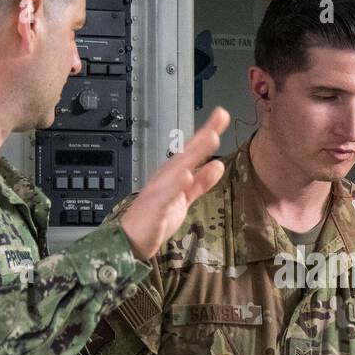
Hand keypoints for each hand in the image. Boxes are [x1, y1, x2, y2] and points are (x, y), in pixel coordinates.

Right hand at [119, 108, 229, 259]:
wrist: (131, 239)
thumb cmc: (157, 217)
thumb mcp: (185, 198)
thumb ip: (201, 183)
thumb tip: (218, 165)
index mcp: (175, 174)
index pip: (194, 151)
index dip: (208, 132)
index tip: (222, 115)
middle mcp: (167, 177)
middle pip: (188, 152)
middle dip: (204, 135)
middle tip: (221, 115)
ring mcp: (160, 190)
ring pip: (180, 168)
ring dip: (195, 153)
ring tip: (211, 137)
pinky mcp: (155, 207)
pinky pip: (167, 195)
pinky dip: (176, 185)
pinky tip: (187, 175)